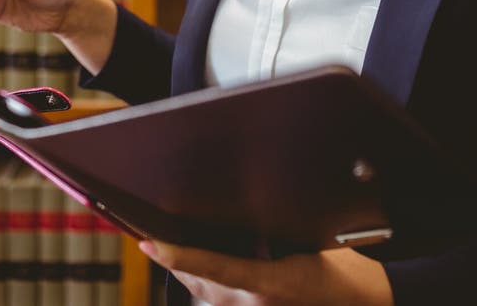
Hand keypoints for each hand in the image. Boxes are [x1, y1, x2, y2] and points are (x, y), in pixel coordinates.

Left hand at [139, 240, 393, 305]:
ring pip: (210, 296)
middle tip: (151, 236)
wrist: (369, 301)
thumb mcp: (308, 239)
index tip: (149, 243)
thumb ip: (269, 236)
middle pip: (202, 285)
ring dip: (192, 272)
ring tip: (171, 246)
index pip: (212, 267)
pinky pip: (225, 302)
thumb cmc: (344, 267)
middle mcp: (257, 305)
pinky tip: (207, 265)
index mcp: (268, 283)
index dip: (177, 255)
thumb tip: (237, 220)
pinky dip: (212, 283)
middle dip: (176, 261)